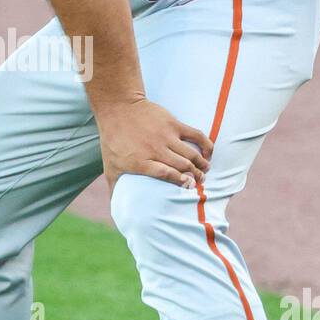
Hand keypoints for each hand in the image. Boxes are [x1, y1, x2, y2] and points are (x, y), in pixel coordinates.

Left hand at [98, 98, 212, 194]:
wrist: (119, 108)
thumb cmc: (113, 140)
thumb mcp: (110, 166)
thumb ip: (115, 188)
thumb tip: (115, 210)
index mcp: (141, 162)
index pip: (166, 174)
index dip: (181, 182)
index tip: (189, 187)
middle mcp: (155, 150)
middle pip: (182, 166)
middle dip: (195, 176)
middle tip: (200, 181)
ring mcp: (166, 136)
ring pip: (191, 154)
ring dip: (202, 163)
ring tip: (205, 170)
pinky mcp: (173, 124)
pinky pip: (196, 135)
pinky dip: (206, 145)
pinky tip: (209, 152)